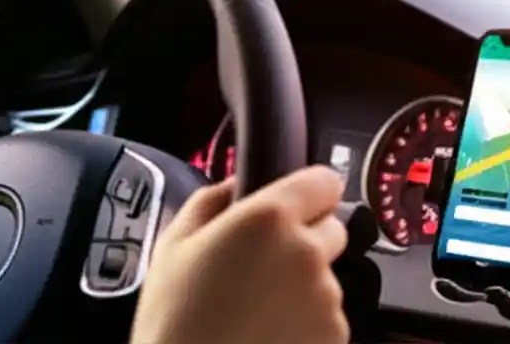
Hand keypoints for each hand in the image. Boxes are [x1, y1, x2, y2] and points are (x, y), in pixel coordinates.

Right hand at [130, 166, 348, 343]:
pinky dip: (307, 322)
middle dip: (305, 241)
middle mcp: (306, 252)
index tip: (295, 207)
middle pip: (331, 229)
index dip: (309, 193)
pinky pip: (327, 317)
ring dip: (303, 286)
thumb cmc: (174, 321)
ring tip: (257, 309)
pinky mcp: (335, 336)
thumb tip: (237, 184)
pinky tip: (269, 332)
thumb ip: (212, 199)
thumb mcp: (174, 245)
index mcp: (269, 218)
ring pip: (326, 277)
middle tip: (262, 268)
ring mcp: (326, 298)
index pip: (324, 181)